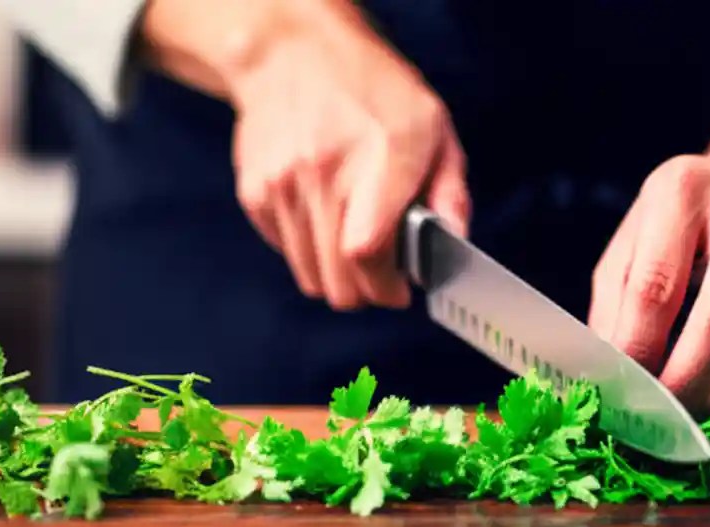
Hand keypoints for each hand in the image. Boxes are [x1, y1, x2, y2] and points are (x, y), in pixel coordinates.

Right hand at [226, 4, 469, 309]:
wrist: (294, 53)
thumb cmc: (373, 91)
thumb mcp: (432, 126)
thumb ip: (450, 191)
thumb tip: (453, 242)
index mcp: (380, 156)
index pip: (367, 251)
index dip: (386, 286)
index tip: (398, 289)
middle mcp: (324, 172)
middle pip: (339, 281)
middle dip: (367, 291)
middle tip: (382, 272)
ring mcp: (283, 185)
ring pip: (310, 278)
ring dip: (336, 274)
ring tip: (353, 239)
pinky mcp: (255, 193)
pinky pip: (287, 254)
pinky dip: (309, 250)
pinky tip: (325, 215)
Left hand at [588, 153, 709, 413]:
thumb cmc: (687, 220)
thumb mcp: (637, 238)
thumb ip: (615, 302)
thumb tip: (607, 374)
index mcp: (685, 189)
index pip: (656, 286)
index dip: (636, 349)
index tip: (618, 392)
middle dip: (686, 381)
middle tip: (657, 421)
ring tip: (682, 416)